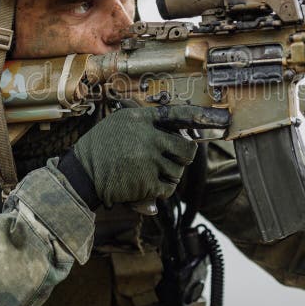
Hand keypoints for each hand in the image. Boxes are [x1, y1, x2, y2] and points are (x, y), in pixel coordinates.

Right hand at [67, 105, 228, 207]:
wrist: (81, 174)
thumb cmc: (100, 149)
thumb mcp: (119, 124)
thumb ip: (146, 125)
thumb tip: (179, 131)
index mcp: (141, 119)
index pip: (178, 114)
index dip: (203, 116)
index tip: (224, 120)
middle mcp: (148, 136)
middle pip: (186, 148)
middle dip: (185, 156)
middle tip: (173, 159)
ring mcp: (148, 159)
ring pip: (178, 170)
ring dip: (169, 175)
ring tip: (147, 173)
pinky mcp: (147, 181)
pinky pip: (167, 188)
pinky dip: (160, 191)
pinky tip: (143, 186)